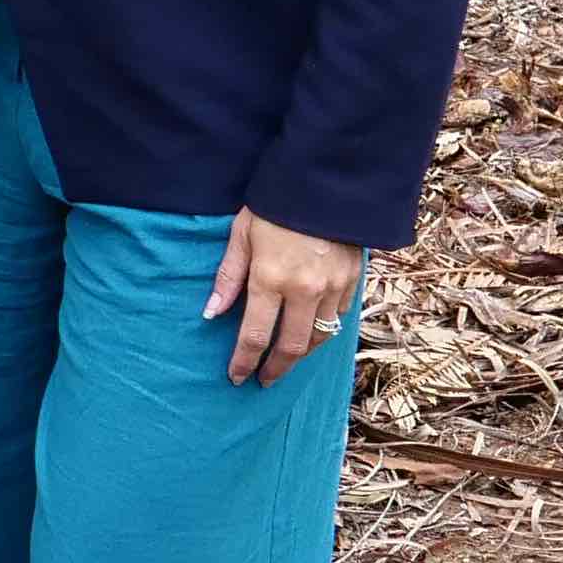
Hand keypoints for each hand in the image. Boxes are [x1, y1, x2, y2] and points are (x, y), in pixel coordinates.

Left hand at [205, 211, 365, 385]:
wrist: (324, 183)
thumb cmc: (273, 206)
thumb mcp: (241, 235)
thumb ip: (227, 278)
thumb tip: (210, 313)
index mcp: (270, 279)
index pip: (254, 335)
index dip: (244, 361)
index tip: (236, 377)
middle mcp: (304, 290)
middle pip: (291, 347)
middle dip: (275, 369)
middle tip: (264, 379)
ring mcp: (332, 287)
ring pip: (319, 338)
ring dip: (301, 355)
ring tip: (286, 361)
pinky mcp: (352, 281)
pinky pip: (340, 318)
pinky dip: (325, 331)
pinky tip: (312, 334)